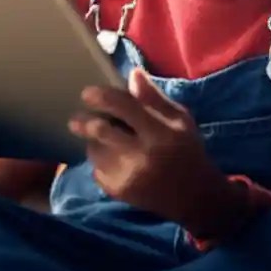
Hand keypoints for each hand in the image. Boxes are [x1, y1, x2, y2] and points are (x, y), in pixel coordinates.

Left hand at [69, 67, 232, 226]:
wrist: (195, 197)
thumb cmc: (186, 151)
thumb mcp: (180, 120)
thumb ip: (154, 98)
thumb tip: (133, 73)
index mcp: (159, 132)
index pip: (124, 107)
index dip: (102, 97)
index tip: (87, 94)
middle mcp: (140, 155)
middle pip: (100, 130)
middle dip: (83, 121)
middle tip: (76, 118)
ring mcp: (127, 176)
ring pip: (95, 150)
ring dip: (94, 142)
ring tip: (102, 140)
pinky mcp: (118, 192)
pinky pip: (96, 170)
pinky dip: (100, 163)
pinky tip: (113, 161)